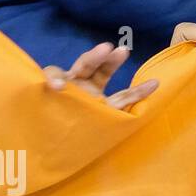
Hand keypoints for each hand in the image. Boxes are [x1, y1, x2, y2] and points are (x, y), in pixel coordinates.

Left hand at [43, 43, 157, 109]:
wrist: (58, 146)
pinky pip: (124, 100)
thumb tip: (57, 86)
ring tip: (122, 51)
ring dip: (112, 64)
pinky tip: (153, 84)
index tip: (56, 86)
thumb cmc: (49, 120)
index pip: (56, 73)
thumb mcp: (41, 102)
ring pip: (104, 76)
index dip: (55, 77)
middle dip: (96, 57)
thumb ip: (48, 87)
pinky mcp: (107, 111)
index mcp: (59, 84)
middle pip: (87, 66)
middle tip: (106, 49)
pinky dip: (138, 93)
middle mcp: (78, 86)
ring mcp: (94, 97)